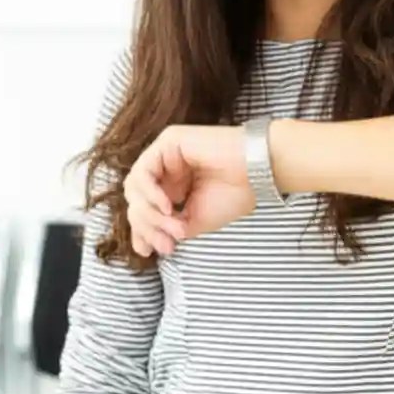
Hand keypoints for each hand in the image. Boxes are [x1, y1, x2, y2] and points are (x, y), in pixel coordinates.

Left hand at [124, 124, 255, 256]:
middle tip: (167, 243)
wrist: (257, 173)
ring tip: (172, 225)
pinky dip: (150, 192)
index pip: (142, 208)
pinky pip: (144, 170)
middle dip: (147, 225)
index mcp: (172, 187)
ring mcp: (165, 154)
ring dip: (149, 212)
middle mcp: (165, 169)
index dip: (141, 231)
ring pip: (135, 187)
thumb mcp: (195, 221)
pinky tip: (167, 206)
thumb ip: (167, 230)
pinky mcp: (168, 141)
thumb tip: (143, 245)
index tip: (148, 252)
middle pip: (136, 199)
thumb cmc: (234, 194)